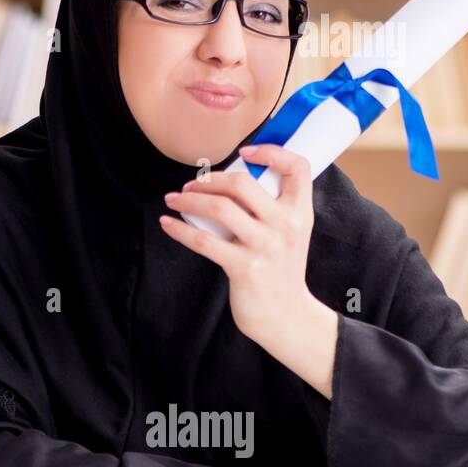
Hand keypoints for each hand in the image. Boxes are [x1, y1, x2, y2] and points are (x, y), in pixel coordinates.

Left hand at [158, 143, 314, 346]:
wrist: (285, 315)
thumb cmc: (279, 268)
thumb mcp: (288, 233)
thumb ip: (271, 207)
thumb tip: (230, 179)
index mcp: (300, 213)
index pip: (298, 168)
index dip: (272, 151)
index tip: (244, 151)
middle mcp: (285, 226)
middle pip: (243, 184)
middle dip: (209, 180)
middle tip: (190, 185)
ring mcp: (265, 247)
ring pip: (219, 208)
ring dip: (189, 200)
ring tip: (174, 200)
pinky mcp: (244, 268)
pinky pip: (203, 241)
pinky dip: (179, 229)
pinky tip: (167, 223)